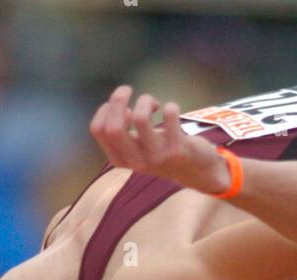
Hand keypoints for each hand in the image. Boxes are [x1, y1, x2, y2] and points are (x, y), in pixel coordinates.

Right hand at [89, 86, 229, 192]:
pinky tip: (172, 111)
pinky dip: (171, 106)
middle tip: (128, 89)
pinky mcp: (179, 149)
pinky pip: (169, 115)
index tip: (121, 105)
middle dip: (117, 99)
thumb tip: (120, 108)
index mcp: (121, 160)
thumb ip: (124, 131)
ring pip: (140, 118)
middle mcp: (137, 162)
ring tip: (155, 104)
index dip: (106, 109)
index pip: (98, 130)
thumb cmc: (163, 152)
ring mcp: (158, 157)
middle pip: (113, 127)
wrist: (199, 173)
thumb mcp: (137, 146)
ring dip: (146, 100)